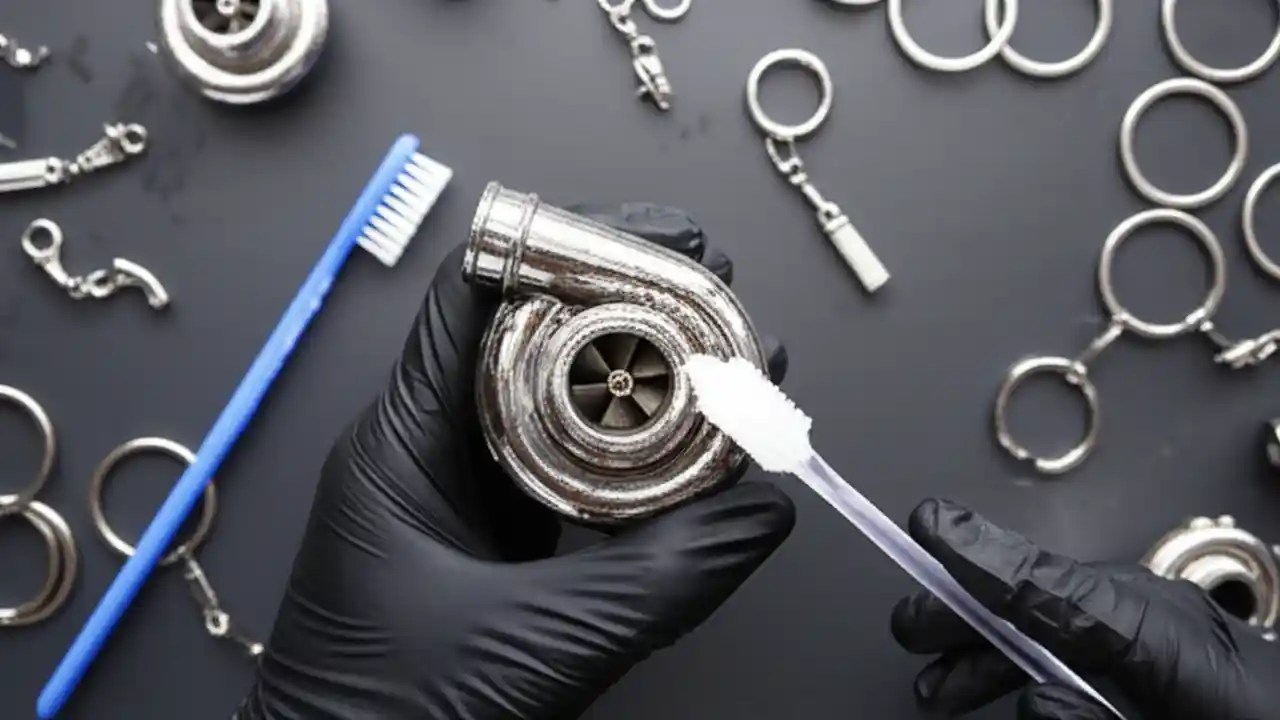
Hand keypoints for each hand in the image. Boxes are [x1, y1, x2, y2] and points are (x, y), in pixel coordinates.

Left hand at [238, 204, 794, 719]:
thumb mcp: (534, 644)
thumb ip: (659, 581)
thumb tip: (761, 512)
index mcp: (399, 444)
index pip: (473, 293)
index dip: (567, 245)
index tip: (659, 238)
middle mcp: (426, 449)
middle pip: (528, 331)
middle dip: (629, 302)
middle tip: (716, 290)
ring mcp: (459, 490)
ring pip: (553, 396)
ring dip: (637, 372)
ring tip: (723, 354)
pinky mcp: (491, 533)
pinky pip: (564, 464)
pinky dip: (629, 445)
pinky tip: (687, 441)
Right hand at [890, 499, 1279, 718]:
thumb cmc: (1252, 716)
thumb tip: (1036, 698)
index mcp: (1177, 642)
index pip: (1061, 591)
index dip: (986, 558)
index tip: (933, 525)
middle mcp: (1163, 621)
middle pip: (1036, 600)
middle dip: (963, 610)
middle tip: (909, 625)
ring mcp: (1159, 630)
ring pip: (1044, 624)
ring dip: (983, 651)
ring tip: (934, 685)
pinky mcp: (1158, 648)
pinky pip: (1069, 640)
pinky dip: (1020, 660)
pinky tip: (988, 683)